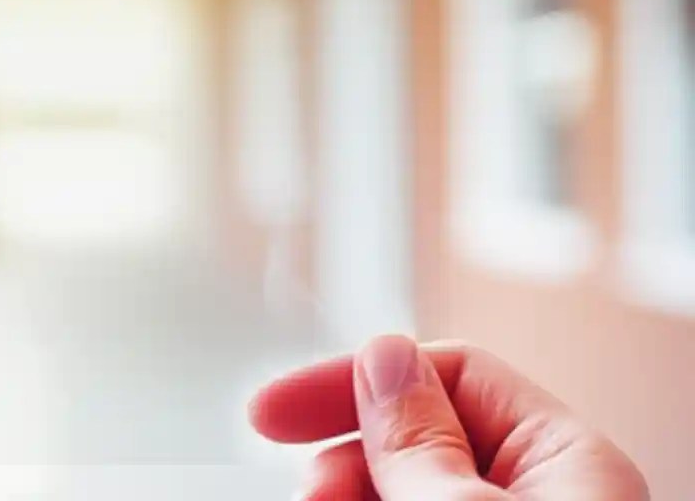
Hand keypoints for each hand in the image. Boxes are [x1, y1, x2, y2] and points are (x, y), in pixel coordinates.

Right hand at [250, 335, 647, 499]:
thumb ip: (421, 438)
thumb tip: (385, 355)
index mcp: (569, 464)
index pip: (449, 374)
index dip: (355, 379)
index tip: (272, 410)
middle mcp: (543, 496)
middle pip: (420, 438)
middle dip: (348, 454)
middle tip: (308, 492)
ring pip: (407, 486)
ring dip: (350, 491)